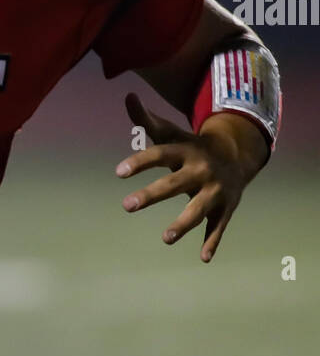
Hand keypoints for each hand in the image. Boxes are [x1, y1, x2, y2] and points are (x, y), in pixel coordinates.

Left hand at [114, 92, 267, 262]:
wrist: (237, 154)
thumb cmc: (191, 146)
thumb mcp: (171, 134)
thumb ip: (146, 120)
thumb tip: (127, 96)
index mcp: (185, 152)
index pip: (159, 155)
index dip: (140, 162)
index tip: (118, 172)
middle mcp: (201, 171)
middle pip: (174, 184)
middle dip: (152, 195)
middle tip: (126, 206)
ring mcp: (215, 191)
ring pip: (199, 210)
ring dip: (183, 224)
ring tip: (164, 239)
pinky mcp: (225, 208)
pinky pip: (218, 227)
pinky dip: (212, 242)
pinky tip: (203, 258)